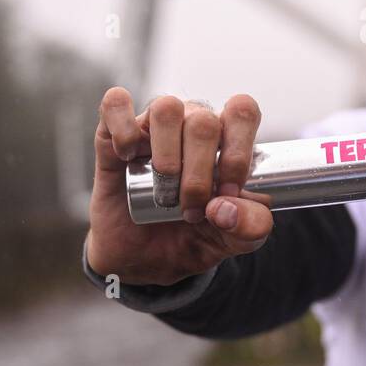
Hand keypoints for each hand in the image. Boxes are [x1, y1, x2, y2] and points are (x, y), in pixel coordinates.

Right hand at [86, 88, 273, 285]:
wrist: (146, 261)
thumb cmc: (196, 237)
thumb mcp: (237, 241)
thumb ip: (251, 226)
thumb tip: (225, 206)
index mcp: (227, 138)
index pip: (242, 112)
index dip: (238, 152)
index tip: (227, 192)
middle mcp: (191, 122)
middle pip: (204, 122)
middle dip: (199, 175)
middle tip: (191, 209)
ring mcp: (153, 126)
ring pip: (166, 107)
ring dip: (167, 158)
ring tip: (163, 193)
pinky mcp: (113, 134)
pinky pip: (115, 103)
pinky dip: (123, 129)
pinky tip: (127, 157)